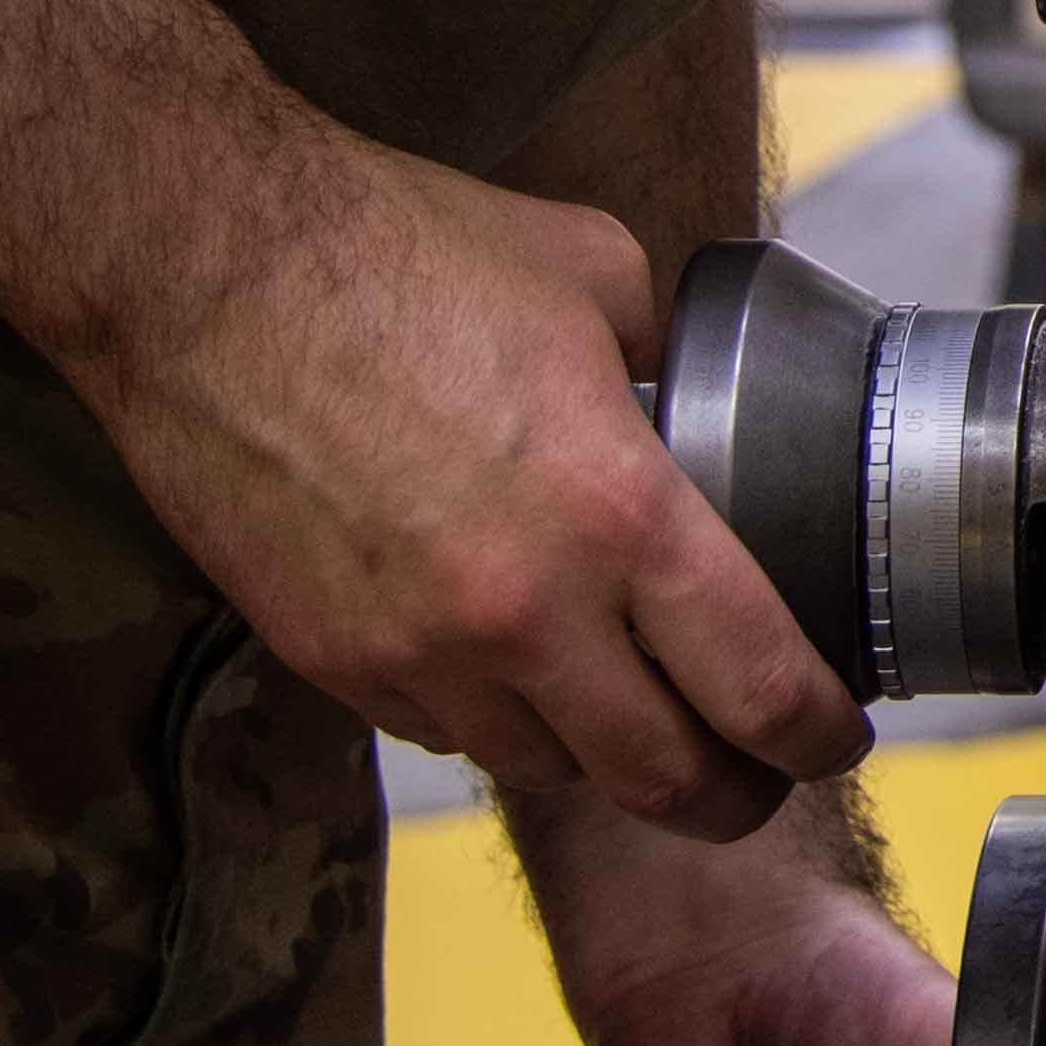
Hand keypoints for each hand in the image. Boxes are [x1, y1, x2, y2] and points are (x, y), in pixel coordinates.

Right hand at [79, 135, 861, 839]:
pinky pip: (445, 736)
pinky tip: (518, 679)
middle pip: (664, 778)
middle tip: (762, 778)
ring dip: (610, 766)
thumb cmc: (399, 250)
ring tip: (643, 731)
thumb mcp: (594, 272)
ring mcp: (420, 653)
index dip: (817, 733)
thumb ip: (669, 355)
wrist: (208, 273)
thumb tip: (701, 390)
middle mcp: (526, 611)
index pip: (758, 685)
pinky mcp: (334, 663)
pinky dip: (498, 726)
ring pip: (551, 773)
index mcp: (620, 512)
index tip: (837, 734)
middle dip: (735, 795)